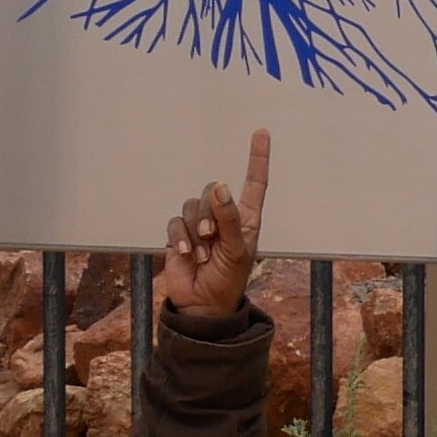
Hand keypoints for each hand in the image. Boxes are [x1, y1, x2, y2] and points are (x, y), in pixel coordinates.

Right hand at [156, 129, 270, 321]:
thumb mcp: (237, 250)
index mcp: (246, 217)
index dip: (257, 158)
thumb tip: (221, 187)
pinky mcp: (179, 234)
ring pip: (192, 204)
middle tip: (211, 237)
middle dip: (210, 212)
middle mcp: (223, 216)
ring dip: (195, 231)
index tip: (261, 133)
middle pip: (214, 189)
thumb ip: (229, 218)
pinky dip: (179, 238)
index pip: (254, 183)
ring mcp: (200, 224)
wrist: (203, 304)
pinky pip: (175, 222)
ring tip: (202, 254)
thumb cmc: (228, 279)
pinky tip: (185, 255)